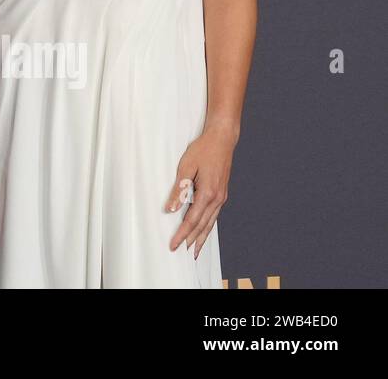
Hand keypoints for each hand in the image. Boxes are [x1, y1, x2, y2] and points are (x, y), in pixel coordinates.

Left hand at [166, 124, 235, 258]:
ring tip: (195, 250)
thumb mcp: (186, 167)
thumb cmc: (203, 150)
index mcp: (208, 193)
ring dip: (201, 237)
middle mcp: (217, 199)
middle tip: (183, 253)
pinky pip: (213, 215)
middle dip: (192, 241)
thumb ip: (179, 190)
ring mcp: (221, 197)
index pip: (191, 220)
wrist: (222, 140)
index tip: (173, 245)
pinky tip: (204, 231)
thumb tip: (170, 209)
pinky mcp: (221, 194)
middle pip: (202, 226)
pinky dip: (207, 226)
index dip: (181, 234)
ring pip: (210, 223)